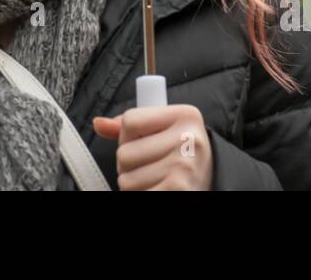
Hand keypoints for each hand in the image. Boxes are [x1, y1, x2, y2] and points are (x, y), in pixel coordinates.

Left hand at [93, 104, 213, 189]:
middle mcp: (188, 139)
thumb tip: (99, 123)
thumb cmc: (183, 156)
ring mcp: (184, 166)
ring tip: (156, 179)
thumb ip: (132, 126)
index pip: (130, 120)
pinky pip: (135, 194)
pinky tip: (157, 189)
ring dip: (135, 183)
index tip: (142, 142)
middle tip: (151, 165)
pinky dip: (141, 194)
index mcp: (185, 115)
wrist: (211, 182)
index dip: (127, 136)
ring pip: (126, 179)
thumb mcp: (164, 131)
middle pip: (124, 153)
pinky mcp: (178, 189)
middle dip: (130, 164)